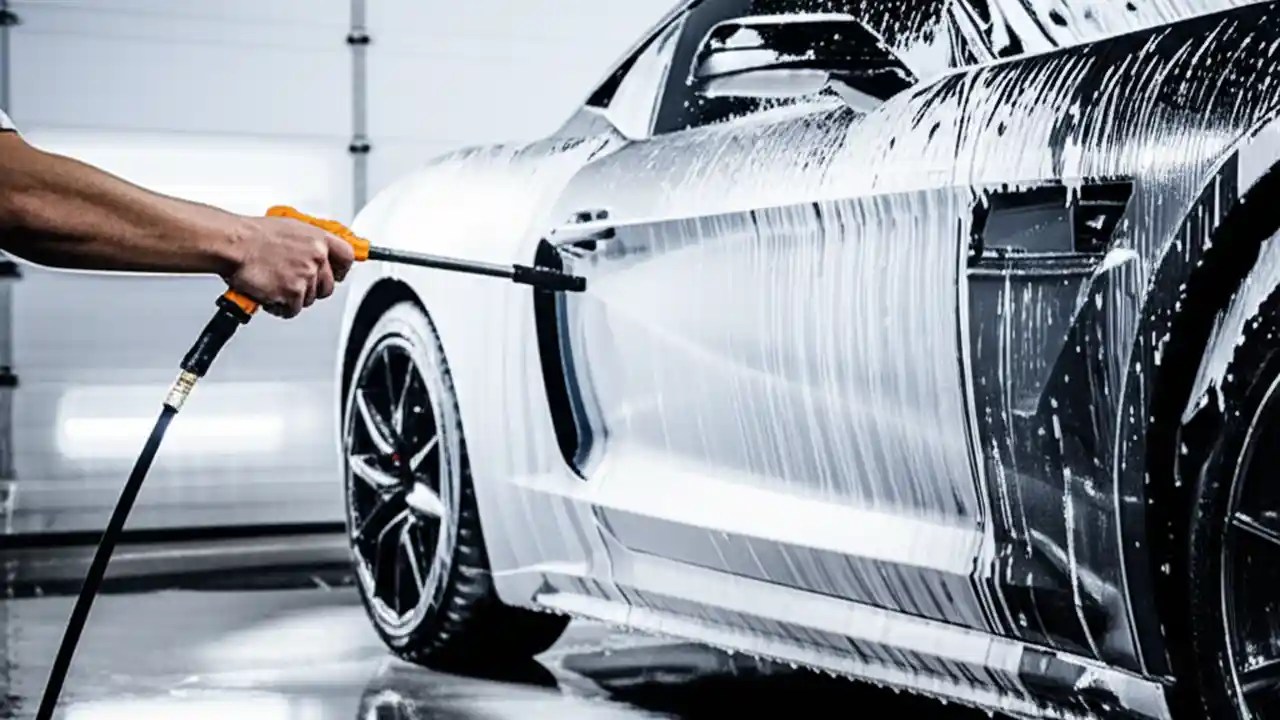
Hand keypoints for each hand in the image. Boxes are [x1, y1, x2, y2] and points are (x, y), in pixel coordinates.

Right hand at [224, 215, 355, 317]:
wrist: (234, 244)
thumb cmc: (253, 235)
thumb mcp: (290, 228)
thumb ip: (309, 242)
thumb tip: (318, 252)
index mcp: (318, 239)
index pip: (347, 257)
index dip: (341, 269)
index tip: (337, 274)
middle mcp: (316, 257)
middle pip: (328, 286)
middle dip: (312, 289)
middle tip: (294, 283)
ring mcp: (305, 276)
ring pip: (309, 299)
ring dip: (293, 297)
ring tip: (275, 284)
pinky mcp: (292, 293)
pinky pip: (292, 310)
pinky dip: (280, 307)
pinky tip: (269, 294)